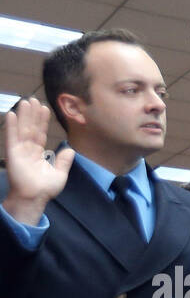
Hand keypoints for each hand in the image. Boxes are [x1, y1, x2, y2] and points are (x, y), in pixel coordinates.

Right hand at [1, 98, 73, 223]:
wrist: (35, 197)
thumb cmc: (45, 188)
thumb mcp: (60, 174)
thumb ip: (64, 161)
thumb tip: (71, 150)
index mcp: (38, 152)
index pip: (41, 133)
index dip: (42, 121)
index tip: (44, 108)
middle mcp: (28, 149)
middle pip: (31, 128)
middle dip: (32, 114)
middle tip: (34, 99)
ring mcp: (19, 150)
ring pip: (22, 129)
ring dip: (23, 115)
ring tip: (25, 101)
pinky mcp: (12, 153)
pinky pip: (11, 137)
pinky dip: (11, 126)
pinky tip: (12, 114)